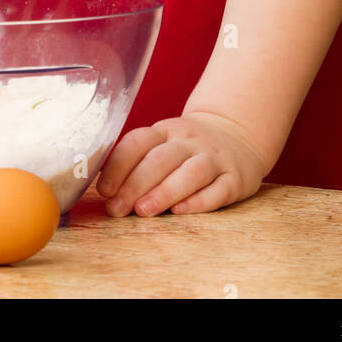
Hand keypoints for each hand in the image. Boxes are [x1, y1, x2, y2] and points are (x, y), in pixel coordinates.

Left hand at [95, 110, 268, 216]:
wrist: (237, 133)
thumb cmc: (188, 147)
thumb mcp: (163, 142)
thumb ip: (138, 161)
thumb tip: (103, 189)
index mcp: (166, 131)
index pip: (139, 141)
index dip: (118, 165)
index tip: (104, 190)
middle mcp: (190, 141)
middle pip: (161, 158)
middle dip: (135, 184)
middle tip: (117, 209)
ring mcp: (214, 158)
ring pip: (191, 172)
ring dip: (164, 191)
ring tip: (143, 211)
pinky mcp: (235, 178)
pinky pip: (219, 189)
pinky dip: (199, 201)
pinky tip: (181, 211)